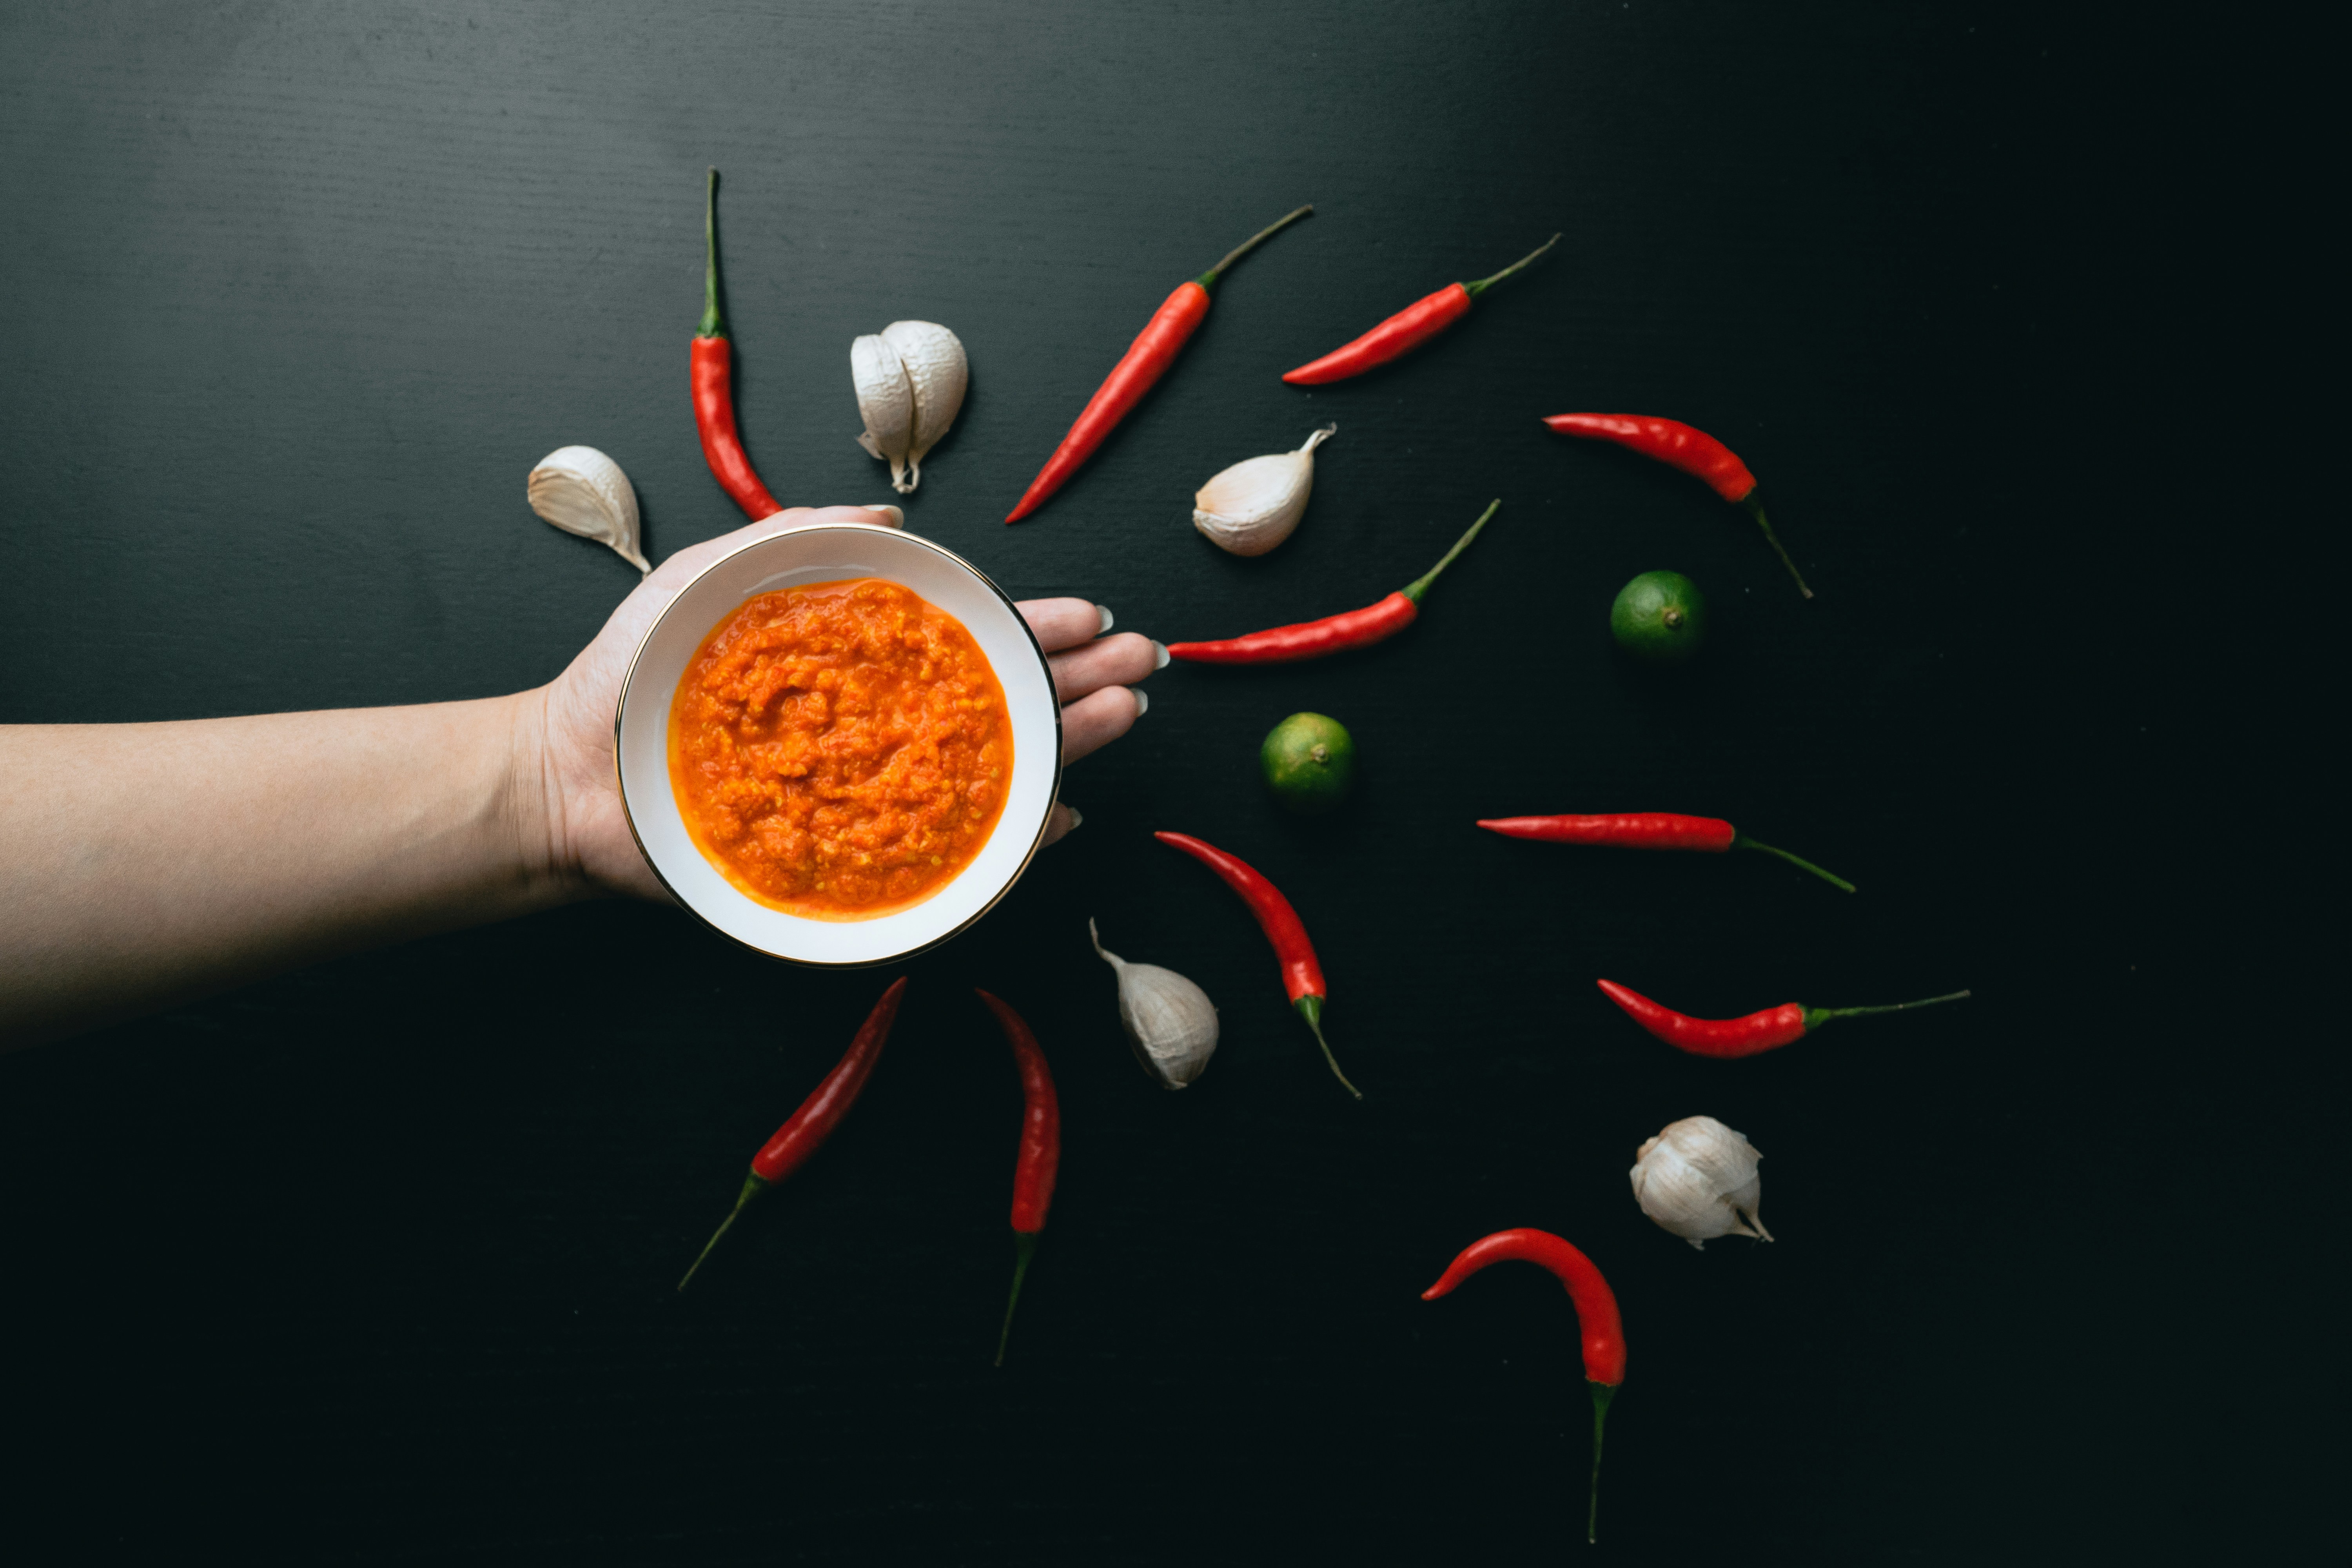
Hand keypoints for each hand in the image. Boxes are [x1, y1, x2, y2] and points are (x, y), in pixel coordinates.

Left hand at [530, 507, 1162, 900]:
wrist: (569, 772)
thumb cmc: (630, 674)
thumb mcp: (711, 573)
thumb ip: (799, 533)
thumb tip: (897, 514)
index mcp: (856, 661)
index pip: (967, 638)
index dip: (1035, 625)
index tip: (1091, 614)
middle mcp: (877, 726)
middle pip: (1000, 700)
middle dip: (1082, 678)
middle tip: (1142, 662)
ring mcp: (871, 793)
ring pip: (995, 767)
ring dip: (1072, 742)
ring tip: (1126, 713)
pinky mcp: (852, 859)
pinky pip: (951, 854)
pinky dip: (1012, 838)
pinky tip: (1062, 813)